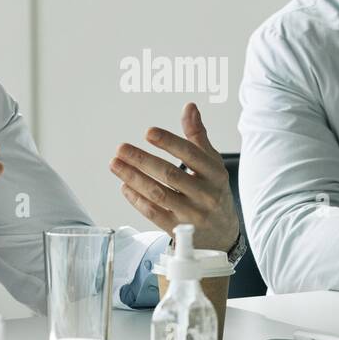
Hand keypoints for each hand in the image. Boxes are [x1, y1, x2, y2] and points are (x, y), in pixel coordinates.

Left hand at [110, 102, 240, 251]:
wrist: (223, 232)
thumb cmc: (213, 190)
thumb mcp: (212, 163)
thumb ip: (198, 136)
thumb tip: (189, 106)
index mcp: (215, 174)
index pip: (191, 154)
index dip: (169, 142)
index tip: (148, 132)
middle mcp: (205, 194)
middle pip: (170, 174)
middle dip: (142, 160)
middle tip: (121, 149)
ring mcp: (192, 214)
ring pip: (158, 194)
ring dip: (133, 178)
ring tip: (115, 164)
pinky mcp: (178, 230)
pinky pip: (154, 213)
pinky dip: (136, 199)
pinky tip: (124, 186)